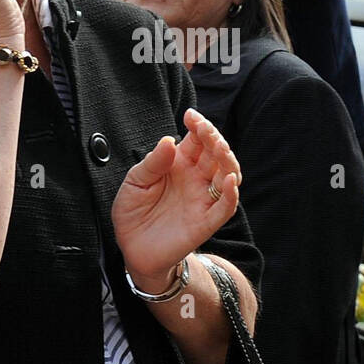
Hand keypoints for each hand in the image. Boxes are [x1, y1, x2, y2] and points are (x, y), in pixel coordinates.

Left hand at [112, 109, 241, 288]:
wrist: (131, 248)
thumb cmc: (133, 212)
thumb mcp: (134, 183)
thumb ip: (152, 163)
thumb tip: (169, 140)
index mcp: (179, 165)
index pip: (196, 141)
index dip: (198, 126)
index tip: (190, 115)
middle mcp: (196, 179)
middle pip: (215, 154)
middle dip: (214, 138)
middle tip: (204, 128)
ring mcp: (203, 199)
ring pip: (227, 175)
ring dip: (227, 160)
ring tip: (219, 147)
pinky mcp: (206, 221)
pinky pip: (225, 206)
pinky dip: (231, 193)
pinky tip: (229, 179)